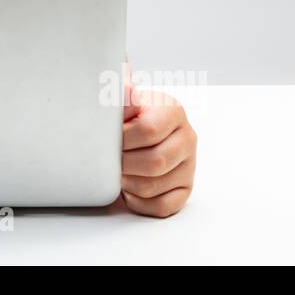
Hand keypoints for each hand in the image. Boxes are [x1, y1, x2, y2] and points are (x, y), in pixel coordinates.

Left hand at [120, 79, 196, 217]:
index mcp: (173, 110)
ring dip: (127, 183)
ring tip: (116, 171)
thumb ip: (121, 93)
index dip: (122, 139)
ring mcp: (189, 165)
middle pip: (154, 162)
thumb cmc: (129, 114)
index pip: (148, 130)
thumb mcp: (125, 99)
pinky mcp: (185, 188)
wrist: (140, 127)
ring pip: (154, 187)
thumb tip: (121, 87)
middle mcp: (187, 138)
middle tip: (107, 159)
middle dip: (123, 164)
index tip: (105, 140)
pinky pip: (162, 206)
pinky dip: (139, 202)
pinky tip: (128, 188)